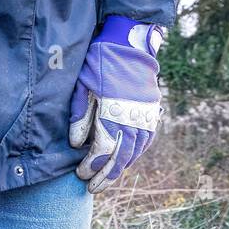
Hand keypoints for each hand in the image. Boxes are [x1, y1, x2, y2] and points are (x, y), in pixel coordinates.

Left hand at [69, 16, 162, 192]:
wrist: (131, 41)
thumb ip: (80, 116)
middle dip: (106, 176)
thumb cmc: (102, 61)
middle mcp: (132, 120)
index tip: (81, 174)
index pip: (103, 151)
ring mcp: (145, 117)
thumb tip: (77, 144)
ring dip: (121, 168)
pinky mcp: (152, 112)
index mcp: (113, 114)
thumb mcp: (83, 86)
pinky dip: (135, 154)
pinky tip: (127, 160)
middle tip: (93, 188)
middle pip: (120, 158)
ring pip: (135, 153)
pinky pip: (145, 141)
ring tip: (108, 178)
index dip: (91, 166)